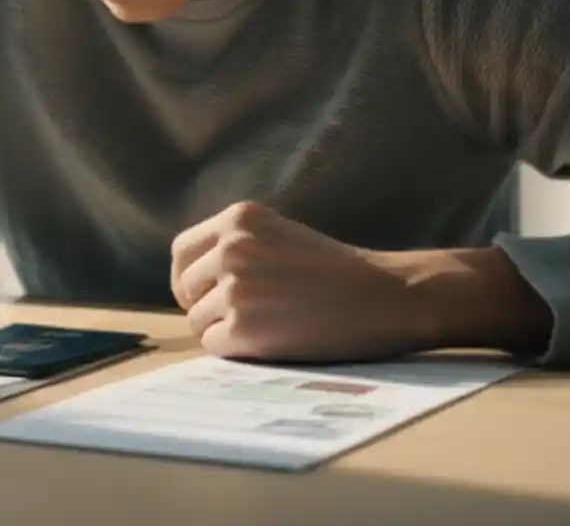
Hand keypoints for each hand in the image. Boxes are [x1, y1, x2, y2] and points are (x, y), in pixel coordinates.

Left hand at [170, 202, 434, 362]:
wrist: (386, 297)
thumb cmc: (336, 272)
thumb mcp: (278, 235)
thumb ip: (236, 246)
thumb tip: (189, 278)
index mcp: (239, 218)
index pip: (182, 251)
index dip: (188, 277)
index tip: (201, 294)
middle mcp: (231, 247)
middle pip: (187, 289)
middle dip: (207, 306)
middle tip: (245, 317)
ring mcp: (235, 287)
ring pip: (198, 320)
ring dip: (224, 330)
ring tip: (267, 327)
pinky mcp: (243, 326)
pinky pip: (213, 346)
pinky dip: (235, 351)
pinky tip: (270, 342)